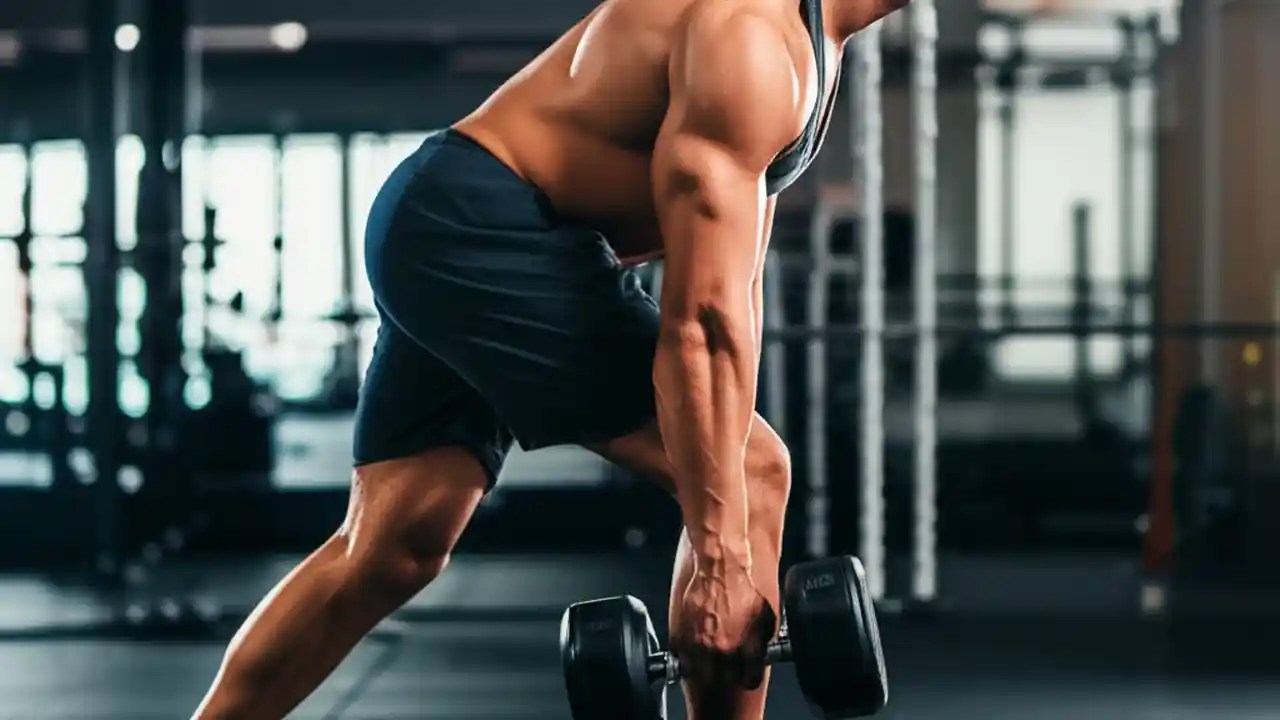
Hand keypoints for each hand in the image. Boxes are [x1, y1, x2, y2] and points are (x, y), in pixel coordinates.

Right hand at [672, 561, 776, 689]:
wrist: (722, 561)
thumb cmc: (745, 581)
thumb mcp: (767, 613)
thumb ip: (762, 640)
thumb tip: (760, 652)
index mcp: (748, 648)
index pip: (750, 680)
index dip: (748, 676)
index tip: (746, 672)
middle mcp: (723, 650)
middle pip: (723, 681)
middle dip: (726, 674)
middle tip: (726, 665)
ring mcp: (699, 644)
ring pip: (699, 674)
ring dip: (704, 670)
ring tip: (708, 661)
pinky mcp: (681, 634)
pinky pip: (680, 658)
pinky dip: (686, 657)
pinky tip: (692, 649)